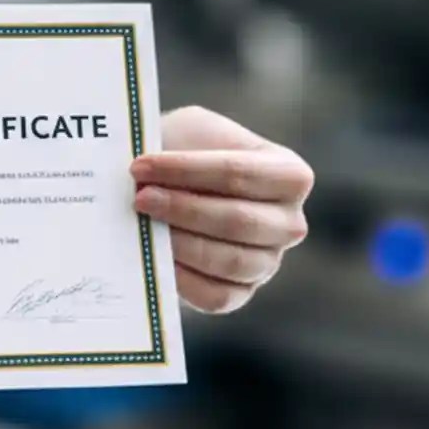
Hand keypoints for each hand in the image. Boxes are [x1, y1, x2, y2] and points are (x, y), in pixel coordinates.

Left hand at [131, 106, 312, 313]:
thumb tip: (146, 173)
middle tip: (139, 198)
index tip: (140, 167)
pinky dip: (181, 279)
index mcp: (289, 175)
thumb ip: (179, 145)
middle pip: (239, 221)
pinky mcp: (240, 293)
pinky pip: (216, 296)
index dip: (187, 170)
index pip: (240, 174)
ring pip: (230, 261)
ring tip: (143, 226)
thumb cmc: (186, 152)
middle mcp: (288, 223)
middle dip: (182, 209)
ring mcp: (268, 262)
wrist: (172, 186)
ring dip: (179, 243)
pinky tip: (153, 258)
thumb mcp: (190, 132)